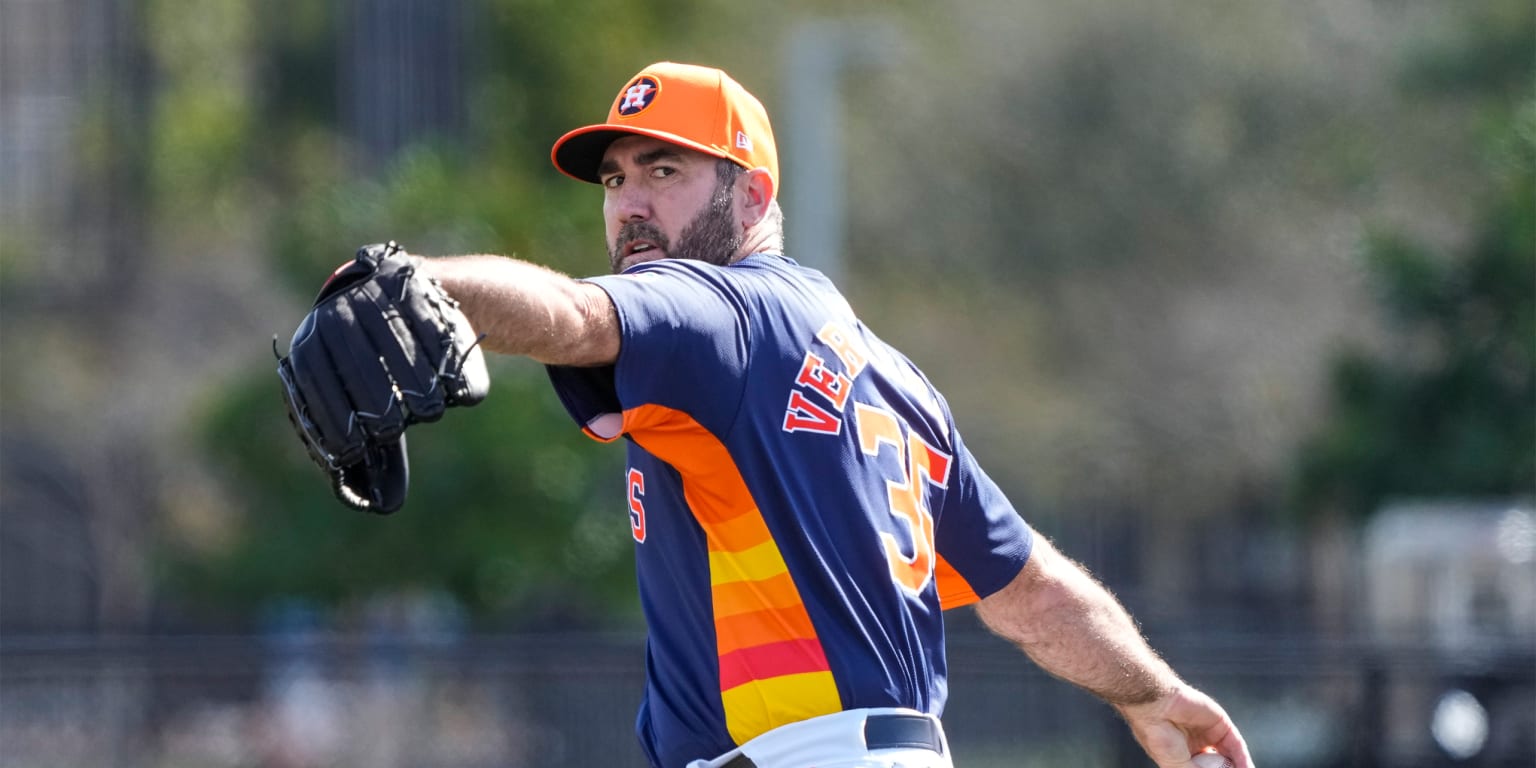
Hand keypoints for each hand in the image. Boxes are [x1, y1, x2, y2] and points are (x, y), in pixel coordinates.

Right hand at [1116, 683, 1253, 767]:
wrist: (1157, 709)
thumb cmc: (1158, 738)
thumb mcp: (1177, 766)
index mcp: (1183, 756)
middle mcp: (1198, 745)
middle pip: (1219, 764)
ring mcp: (1210, 734)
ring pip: (1230, 756)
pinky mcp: (1221, 724)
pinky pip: (1236, 745)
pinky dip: (1243, 759)